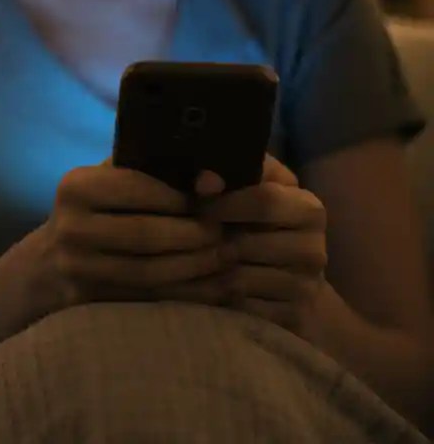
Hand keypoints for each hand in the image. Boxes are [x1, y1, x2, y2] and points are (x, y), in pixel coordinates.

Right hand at [37, 161, 228, 314]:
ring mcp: (77, 267)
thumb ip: (156, 173)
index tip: (215, 201)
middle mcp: (72, 227)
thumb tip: (215, 180)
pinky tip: (213, 285)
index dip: (184, 197)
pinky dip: (187, 292)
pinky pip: (148, 297)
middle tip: (227, 233)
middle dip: (196, 234)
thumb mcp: (110, 181)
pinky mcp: (89, 300)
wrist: (47, 264)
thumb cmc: (95, 212)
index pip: (141, 188)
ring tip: (226, 257)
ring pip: (150, 271)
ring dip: (196, 266)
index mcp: (77, 187)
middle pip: (147, 233)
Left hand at [199, 156, 327, 334]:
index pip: (264, 200)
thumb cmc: (262, 227)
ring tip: (186, 262)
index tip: (197, 205)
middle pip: (244, 244)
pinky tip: (199, 287)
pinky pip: (239, 308)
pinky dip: (214, 299)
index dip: (223, 203)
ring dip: (206, 272)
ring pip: (237, 279)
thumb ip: (232, 178)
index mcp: (309, 209)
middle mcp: (313, 250)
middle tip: (184, 240)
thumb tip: (203, 180)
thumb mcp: (254, 193)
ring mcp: (305, 288)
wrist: (294, 284)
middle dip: (209, 242)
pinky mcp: (290, 318)